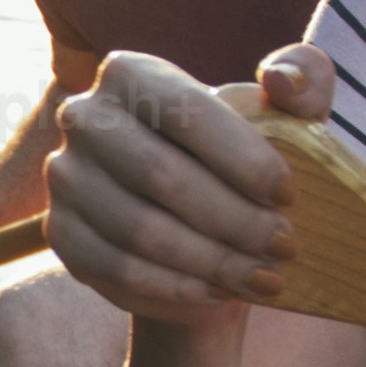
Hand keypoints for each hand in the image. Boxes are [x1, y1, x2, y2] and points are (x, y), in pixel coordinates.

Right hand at [48, 44, 323, 326]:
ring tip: (264, 277)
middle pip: (161, 176)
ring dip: (213, 261)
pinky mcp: (61, 234)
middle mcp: (83, 117)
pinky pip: (119, 269)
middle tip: (285, 247)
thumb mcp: (285, 117)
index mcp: (131, 75)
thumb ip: (304, 80)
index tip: (289, 195)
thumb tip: (280, 79)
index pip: (186, 113)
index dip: (244, 159)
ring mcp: (65, 178)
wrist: (194, 225)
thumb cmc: (242, 163)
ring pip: (141, 230)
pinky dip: (177, 287)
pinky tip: (220, 292)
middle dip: (235, 219)